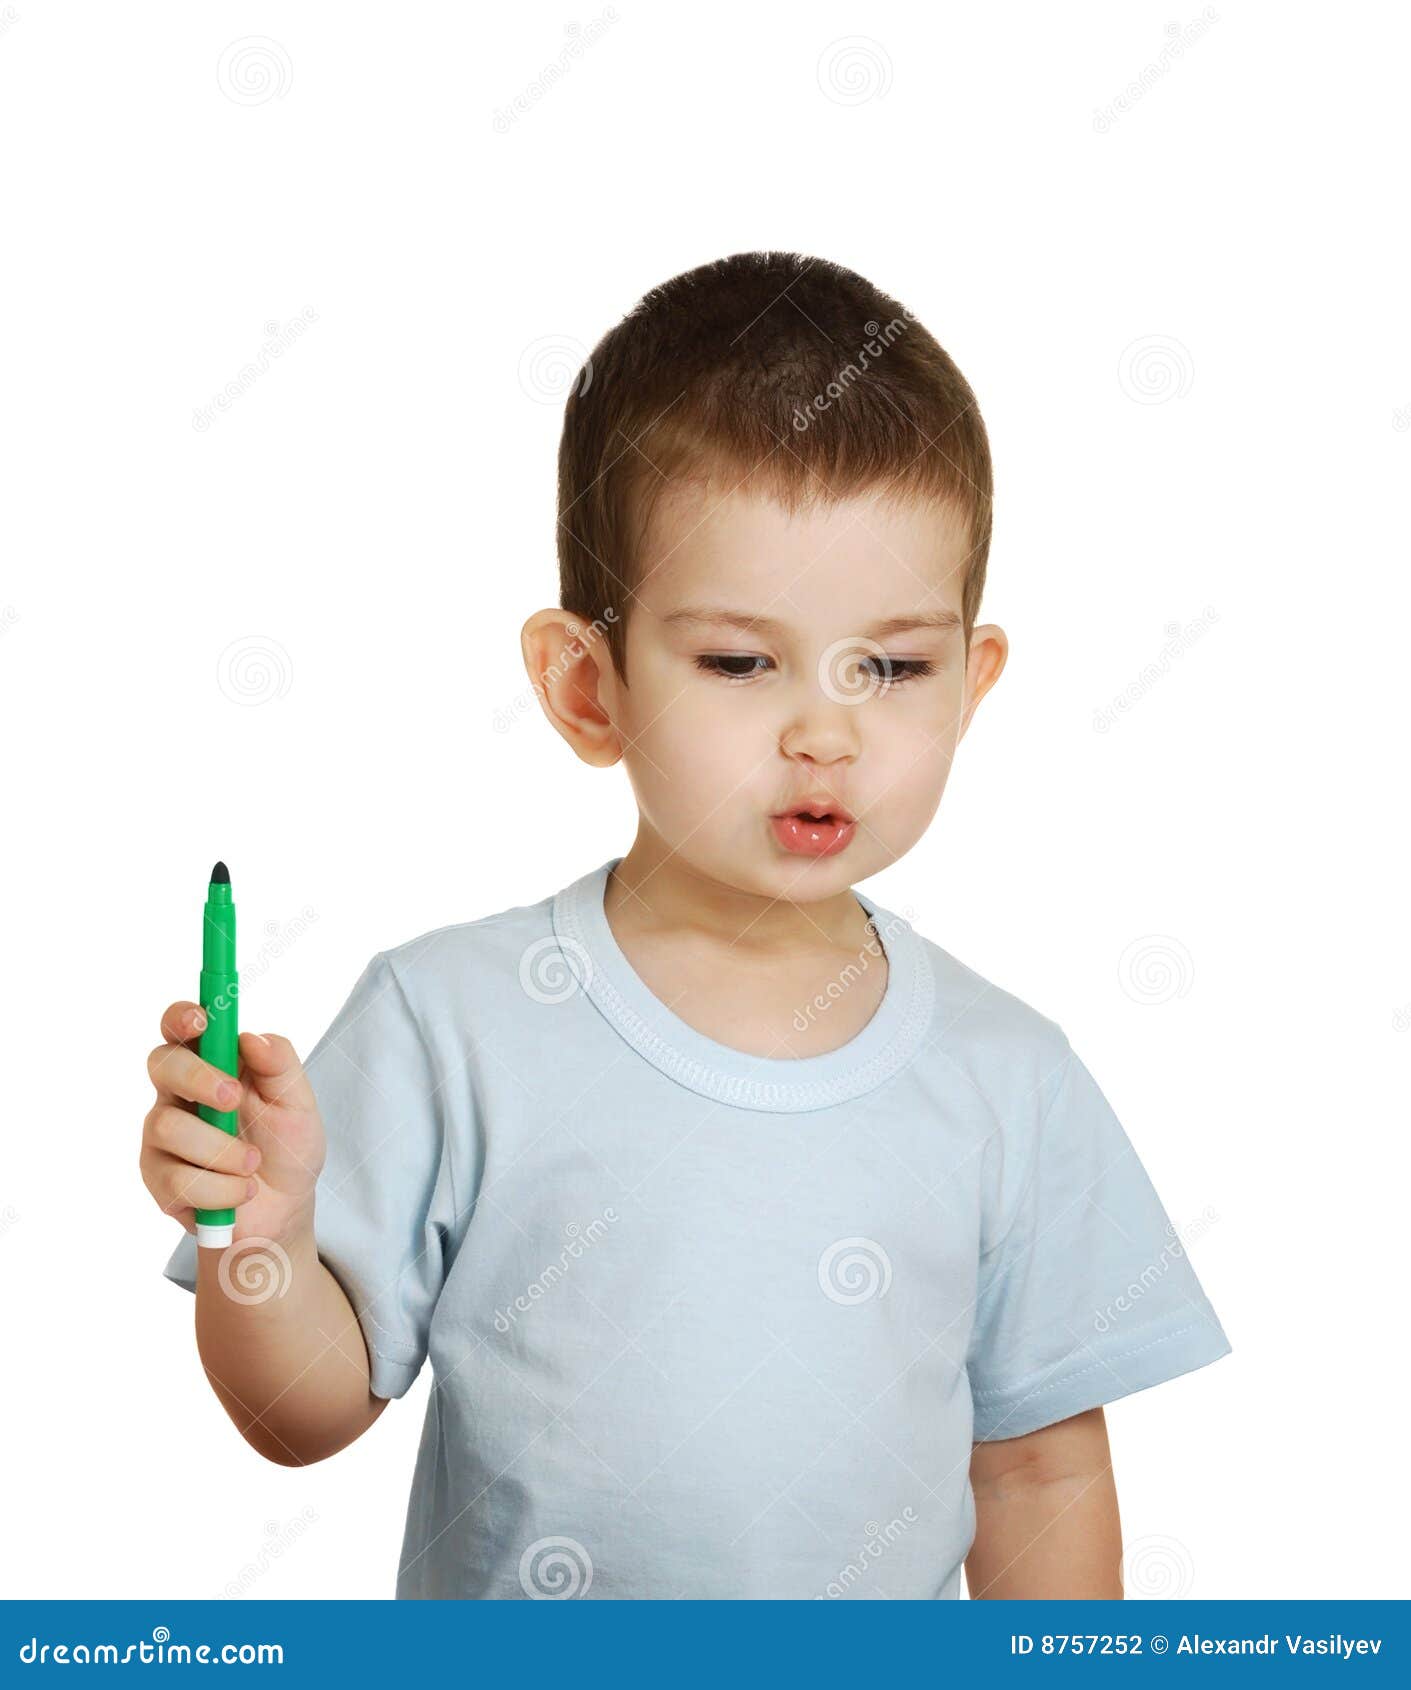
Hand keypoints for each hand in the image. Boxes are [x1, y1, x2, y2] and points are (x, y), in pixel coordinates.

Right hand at [141, 1001, 326, 1246]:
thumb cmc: (287, 1147)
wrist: (285, 1210)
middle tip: (233, 1098)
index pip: (181, 1026)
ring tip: (253, 1163)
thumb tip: (251, 1036)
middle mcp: (178, 1094)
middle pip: (162, 1064)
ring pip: (167, 1126)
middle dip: (197, 1078)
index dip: (182, 1016)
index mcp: (212, 1064)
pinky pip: (177, 1179)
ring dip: (221, 1149)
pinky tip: (242, 1191)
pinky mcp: (159, 1180)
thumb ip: (280, 1065)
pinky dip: (222, 1189)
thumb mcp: (298, 1103)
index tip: (201, 1021)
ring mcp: (162, 1137)